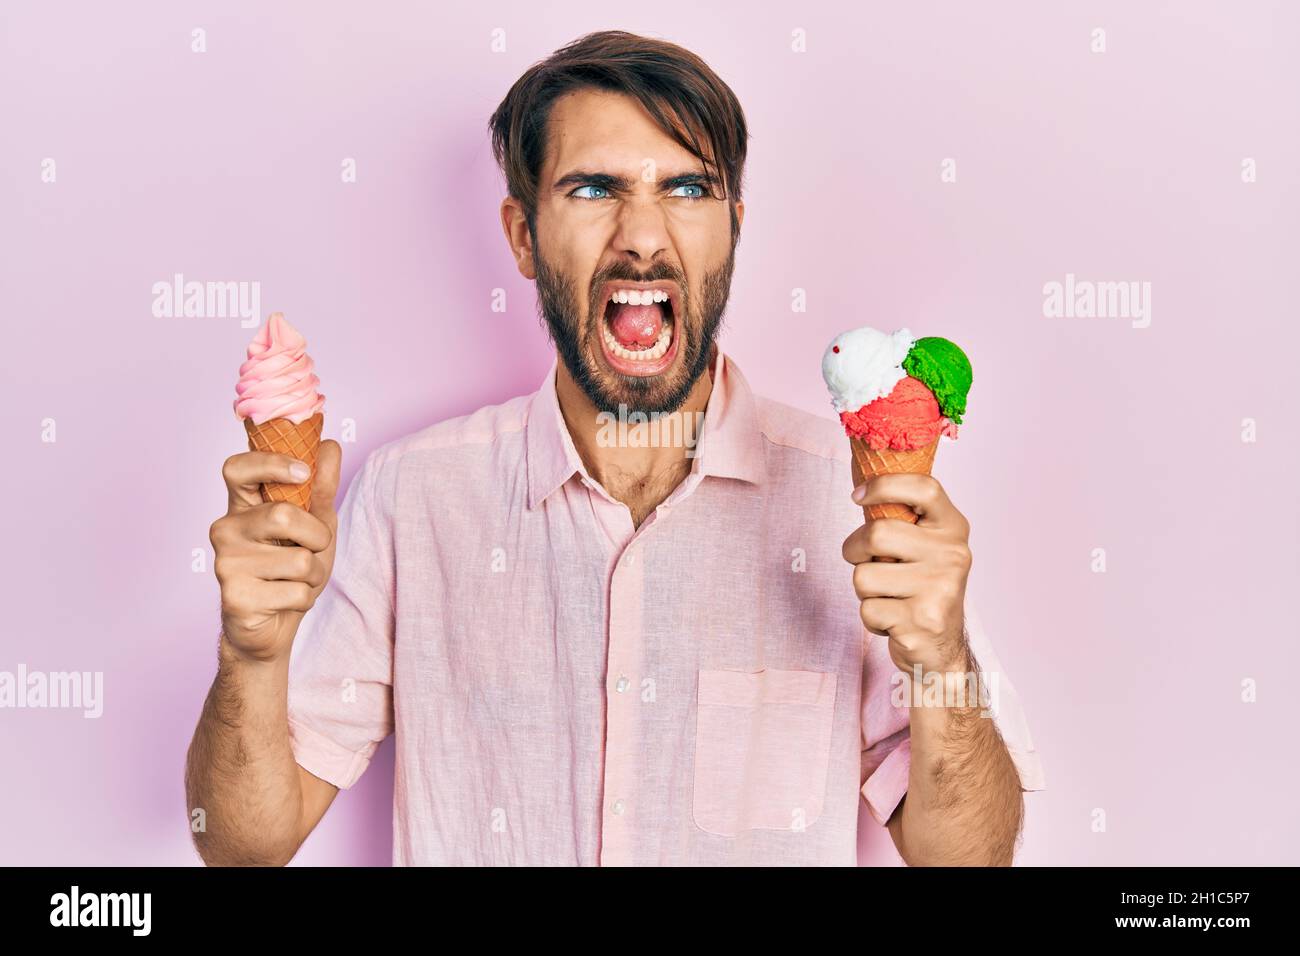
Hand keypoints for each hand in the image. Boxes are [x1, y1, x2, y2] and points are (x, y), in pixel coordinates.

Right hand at [209, 441, 341, 663]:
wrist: (271, 627)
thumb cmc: (290, 569)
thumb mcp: (313, 525)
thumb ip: (321, 488)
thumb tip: (331, 444)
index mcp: (241, 506)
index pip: (237, 468)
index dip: (270, 463)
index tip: (303, 472)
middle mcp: (225, 529)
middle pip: (285, 515)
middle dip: (317, 537)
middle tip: (310, 551)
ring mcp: (226, 564)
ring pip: (299, 559)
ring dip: (314, 574)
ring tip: (295, 580)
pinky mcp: (235, 597)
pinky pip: (296, 591)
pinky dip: (305, 598)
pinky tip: (284, 600)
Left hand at [841, 474, 972, 673]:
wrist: (942, 650)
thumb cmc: (922, 589)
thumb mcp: (926, 547)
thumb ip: (904, 521)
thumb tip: (861, 492)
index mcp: (953, 529)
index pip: (924, 488)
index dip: (885, 485)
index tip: (858, 496)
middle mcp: (952, 555)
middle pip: (876, 533)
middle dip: (854, 550)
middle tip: (866, 561)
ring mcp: (939, 589)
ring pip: (863, 576)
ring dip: (864, 590)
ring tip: (889, 597)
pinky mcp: (921, 621)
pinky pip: (867, 609)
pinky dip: (871, 618)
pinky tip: (893, 621)